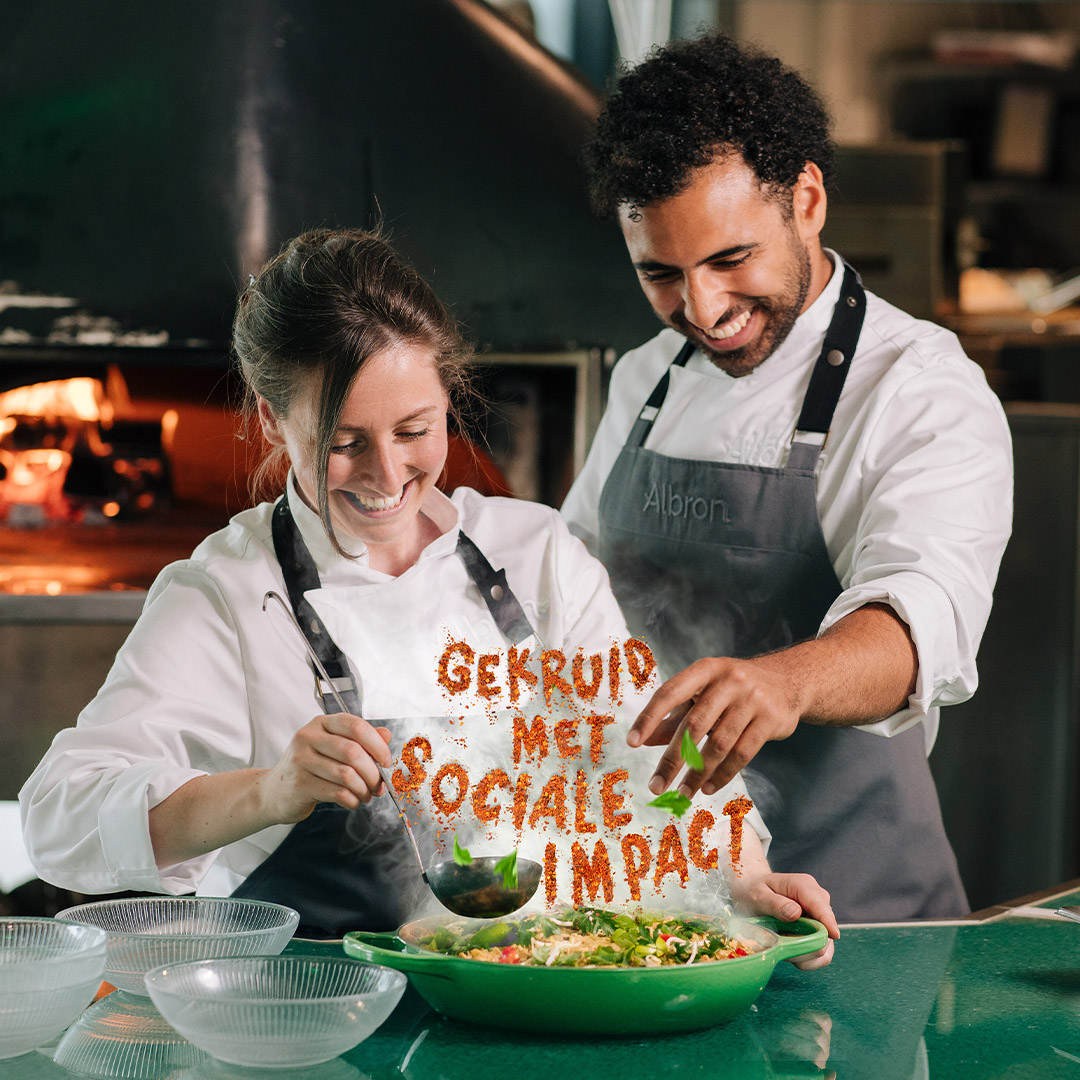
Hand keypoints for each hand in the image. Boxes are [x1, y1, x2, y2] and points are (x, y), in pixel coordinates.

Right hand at [260, 713, 392, 822]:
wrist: (274, 791)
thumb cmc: (309, 768)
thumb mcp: (332, 748)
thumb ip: (359, 740)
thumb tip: (386, 735)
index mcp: (321, 724)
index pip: (355, 726)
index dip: (377, 744)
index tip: (386, 761)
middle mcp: (308, 737)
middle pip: (353, 752)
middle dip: (373, 773)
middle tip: (379, 785)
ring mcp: (301, 760)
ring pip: (347, 774)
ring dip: (363, 789)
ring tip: (365, 795)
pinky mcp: (299, 784)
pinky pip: (337, 792)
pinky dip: (352, 800)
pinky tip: (352, 801)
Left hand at [627, 656, 801, 796]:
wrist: (788, 681)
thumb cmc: (734, 689)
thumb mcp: (704, 693)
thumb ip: (675, 715)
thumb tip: (644, 740)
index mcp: (705, 669)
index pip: (670, 693)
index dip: (650, 718)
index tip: (632, 742)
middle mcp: (728, 681)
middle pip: (693, 725)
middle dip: (672, 759)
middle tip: (656, 785)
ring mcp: (752, 699)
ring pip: (719, 744)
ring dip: (698, 773)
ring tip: (683, 792)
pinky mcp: (771, 719)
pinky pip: (742, 754)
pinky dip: (723, 775)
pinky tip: (708, 788)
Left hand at [732, 871, 839, 969]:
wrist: (752, 893)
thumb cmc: (753, 891)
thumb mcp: (758, 895)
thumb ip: (775, 903)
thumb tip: (795, 913)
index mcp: (804, 886)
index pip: (820, 905)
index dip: (828, 921)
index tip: (832, 935)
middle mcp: (817, 900)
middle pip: (826, 929)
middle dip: (808, 944)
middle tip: (782, 946)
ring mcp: (820, 918)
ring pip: (826, 945)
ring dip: (806, 954)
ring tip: (783, 948)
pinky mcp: (818, 933)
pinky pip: (821, 954)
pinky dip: (806, 959)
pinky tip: (790, 952)